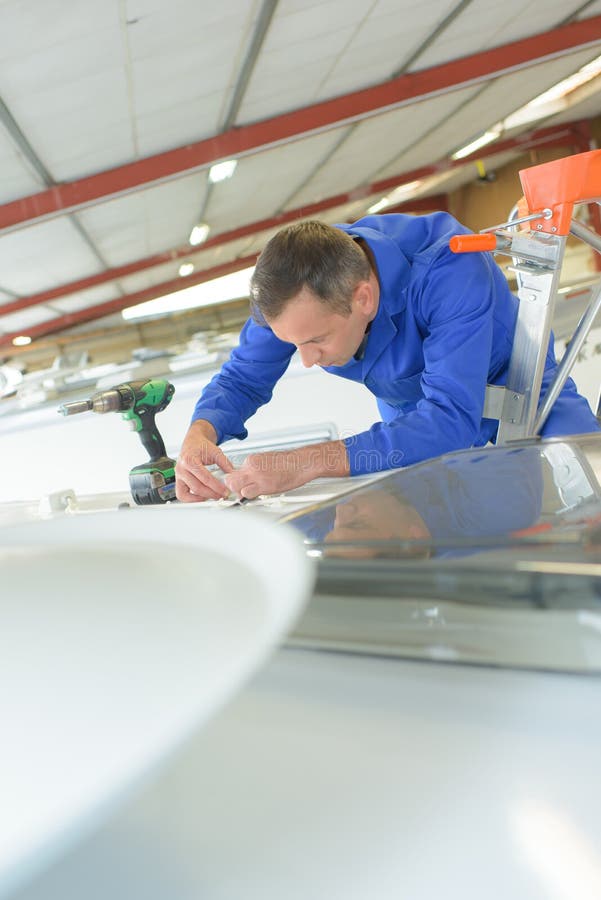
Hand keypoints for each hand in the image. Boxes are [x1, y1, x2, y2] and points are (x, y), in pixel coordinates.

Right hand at [175, 420, 234, 501]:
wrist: (193, 441)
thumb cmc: (201, 445)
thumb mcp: (215, 451)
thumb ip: (225, 463)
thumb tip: (232, 476)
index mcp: (190, 460)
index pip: (205, 478)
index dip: (216, 487)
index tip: (225, 492)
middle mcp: (181, 469)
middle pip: (197, 488)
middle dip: (212, 494)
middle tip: (222, 496)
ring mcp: (178, 476)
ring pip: (187, 494)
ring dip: (201, 499)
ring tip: (213, 497)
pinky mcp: (178, 481)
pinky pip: (181, 495)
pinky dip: (191, 499)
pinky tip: (202, 498)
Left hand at [224, 441, 349, 499]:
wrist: (301, 463)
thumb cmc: (288, 463)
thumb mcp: (266, 460)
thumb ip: (254, 468)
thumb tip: (247, 476)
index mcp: (251, 460)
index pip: (233, 472)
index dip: (234, 480)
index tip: (238, 484)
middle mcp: (251, 467)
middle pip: (230, 480)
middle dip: (232, 487)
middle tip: (239, 491)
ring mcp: (257, 477)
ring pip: (236, 488)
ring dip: (240, 493)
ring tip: (249, 493)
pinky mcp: (264, 486)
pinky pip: (248, 494)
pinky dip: (249, 497)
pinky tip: (257, 495)